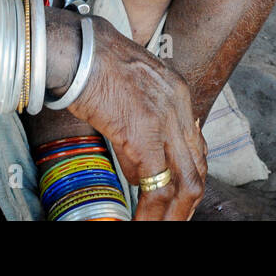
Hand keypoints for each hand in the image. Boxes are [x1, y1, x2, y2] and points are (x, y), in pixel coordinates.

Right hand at [64, 16, 206, 219]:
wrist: (76, 48)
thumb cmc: (92, 61)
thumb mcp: (130, 86)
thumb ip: (141, 118)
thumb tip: (137, 159)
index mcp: (178, 92)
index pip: (196, 147)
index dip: (188, 178)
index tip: (175, 198)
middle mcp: (179, 107)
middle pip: (198, 169)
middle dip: (187, 204)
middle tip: (172, 221)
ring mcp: (164, 122)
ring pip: (186, 184)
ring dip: (172, 215)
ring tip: (156, 227)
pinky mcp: (143, 137)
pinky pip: (157, 188)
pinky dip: (150, 213)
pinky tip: (139, 222)